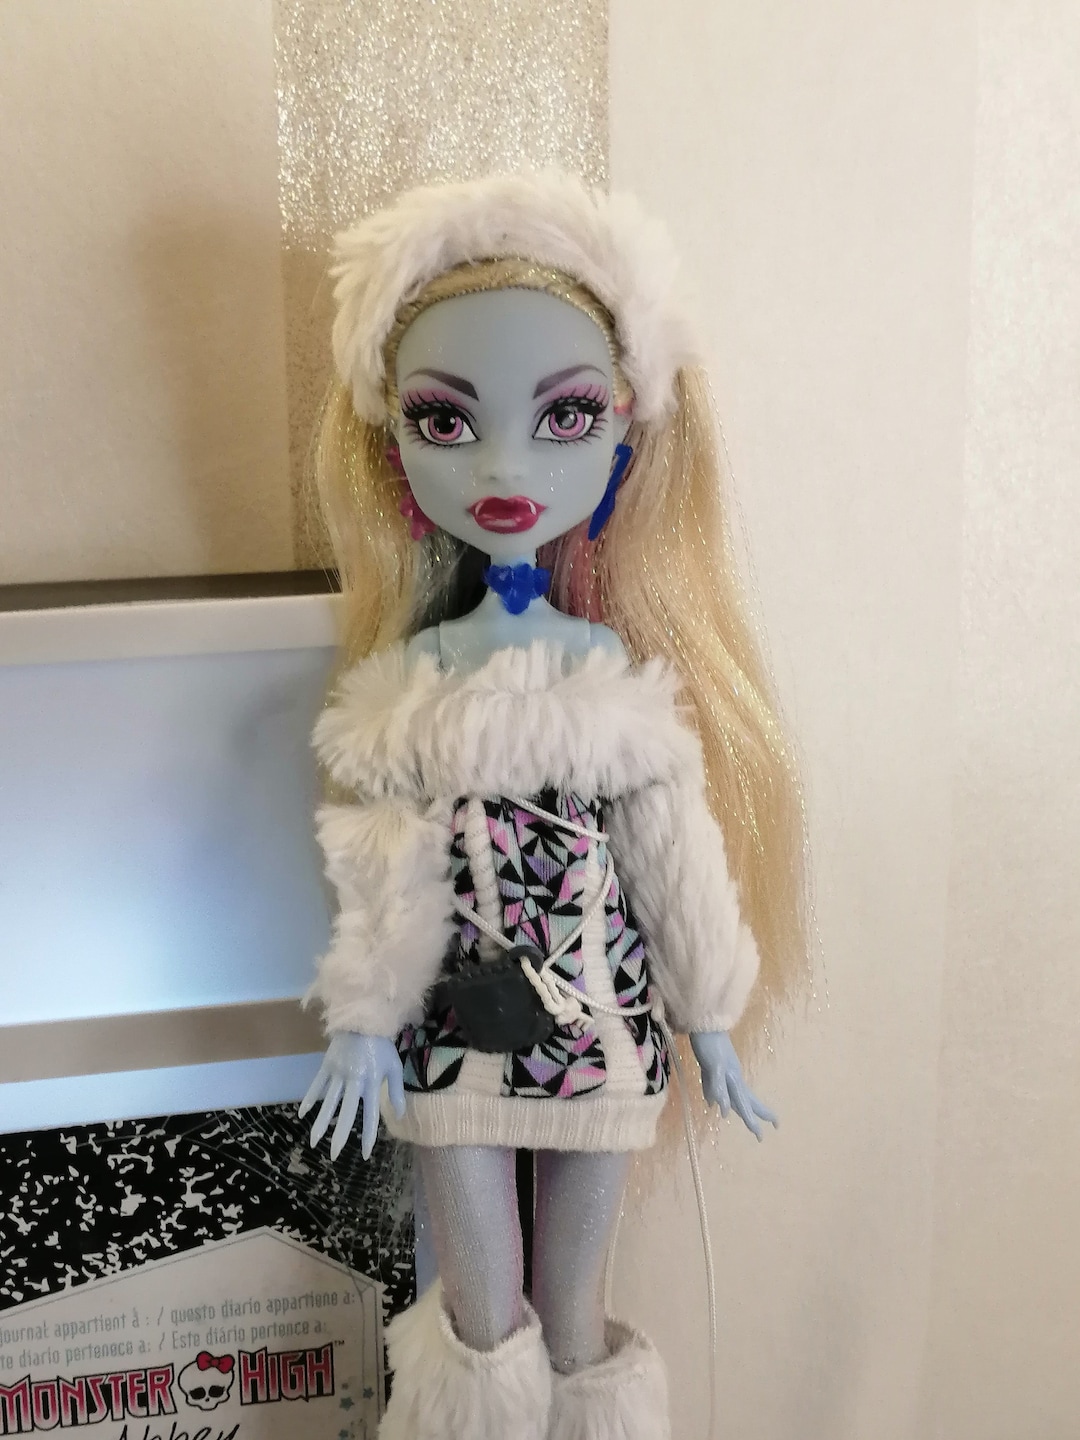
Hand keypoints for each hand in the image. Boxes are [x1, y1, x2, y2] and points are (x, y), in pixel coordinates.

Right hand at [298, 1032, 405, 1160]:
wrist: (363, 1019)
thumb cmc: (381, 1046)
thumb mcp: (394, 1067)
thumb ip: (396, 1091)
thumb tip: (399, 1115)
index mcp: (372, 1082)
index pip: (370, 1115)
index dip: (369, 1135)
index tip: (366, 1154)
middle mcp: (354, 1081)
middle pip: (346, 1112)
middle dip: (340, 1135)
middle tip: (334, 1155)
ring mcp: (338, 1073)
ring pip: (328, 1102)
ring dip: (321, 1122)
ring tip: (313, 1141)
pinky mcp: (327, 1065)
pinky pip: (317, 1085)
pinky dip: (309, 1098)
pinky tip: (302, 1113)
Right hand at [689, 1030, 777, 1140]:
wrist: (704, 1020)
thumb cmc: (707, 1043)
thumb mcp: (708, 1069)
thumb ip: (710, 1086)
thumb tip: (712, 1105)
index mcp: (734, 1077)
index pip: (748, 1098)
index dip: (760, 1111)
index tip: (775, 1124)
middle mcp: (734, 1075)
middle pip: (746, 1100)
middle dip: (755, 1117)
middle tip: (763, 1136)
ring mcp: (726, 1069)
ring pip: (737, 1093)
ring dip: (744, 1111)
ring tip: (752, 1127)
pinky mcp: (715, 1063)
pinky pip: (718, 1081)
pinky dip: (722, 1096)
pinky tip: (724, 1110)